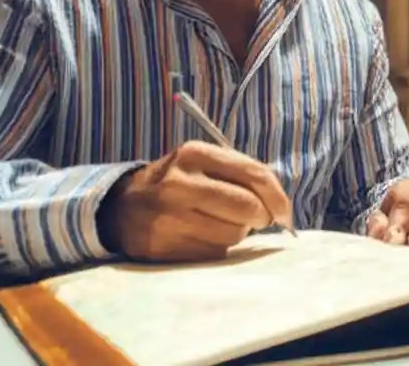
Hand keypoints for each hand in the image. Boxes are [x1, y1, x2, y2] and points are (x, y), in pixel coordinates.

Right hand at [96, 141, 291, 261]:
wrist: (123, 206)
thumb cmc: (178, 182)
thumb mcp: (202, 162)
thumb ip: (240, 175)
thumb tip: (281, 207)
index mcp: (195, 153)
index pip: (253, 174)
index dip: (278, 196)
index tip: (285, 212)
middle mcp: (180, 183)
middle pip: (247, 207)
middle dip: (261, 217)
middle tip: (256, 219)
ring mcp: (169, 217)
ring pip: (233, 234)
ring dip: (236, 233)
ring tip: (216, 223)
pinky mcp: (163, 247)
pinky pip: (214, 254)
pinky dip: (216, 248)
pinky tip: (200, 237)